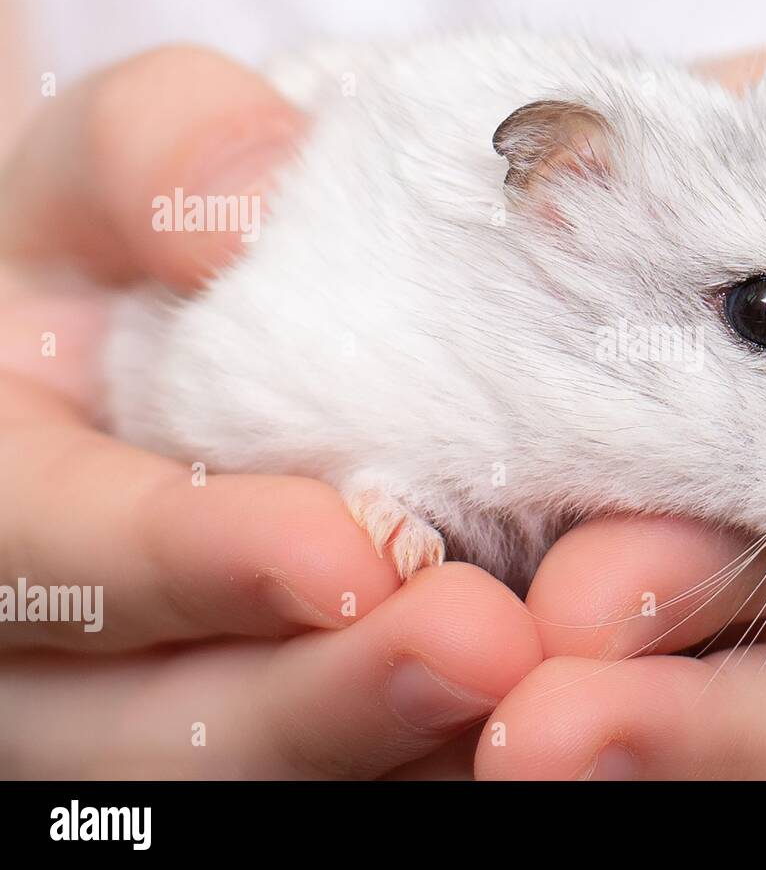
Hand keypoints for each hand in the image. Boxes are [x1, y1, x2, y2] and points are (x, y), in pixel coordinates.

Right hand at [0, 48, 540, 777]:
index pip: (38, 554)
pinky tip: (550, 711)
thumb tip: (246, 207)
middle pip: (150, 726)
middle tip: (481, 644)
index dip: (181, 564)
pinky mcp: (282, 712)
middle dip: (319, 699)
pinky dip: (443, 753)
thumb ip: (160, 154)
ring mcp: (165, 697)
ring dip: (399, 747)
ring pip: (257, 772)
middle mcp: (57, 640)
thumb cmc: (149, 237)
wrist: (200, 321)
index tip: (341, 550)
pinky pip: (365, 767)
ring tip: (535, 679)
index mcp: (4, 491)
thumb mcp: (128, 162)